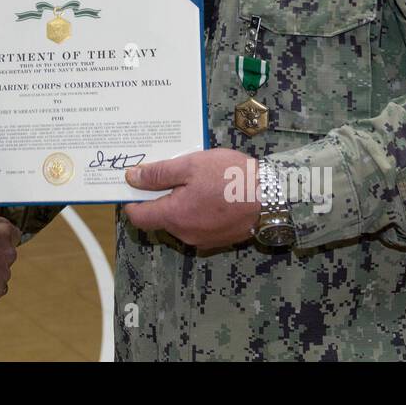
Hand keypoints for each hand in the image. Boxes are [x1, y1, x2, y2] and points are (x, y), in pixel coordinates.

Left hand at [123, 149, 260, 250]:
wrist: (274, 198)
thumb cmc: (232, 178)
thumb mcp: (191, 165)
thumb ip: (159, 174)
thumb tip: (131, 179)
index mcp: (174, 216)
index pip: (138, 217)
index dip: (131, 199)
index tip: (133, 183)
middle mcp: (186, 234)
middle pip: (159, 217)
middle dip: (160, 195)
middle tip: (171, 171)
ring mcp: (203, 239)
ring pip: (180, 220)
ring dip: (180, 201)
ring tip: (196, 178)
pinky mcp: (219, 238)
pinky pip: (197, 223)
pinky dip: (197, 208)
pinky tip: (210, 190)